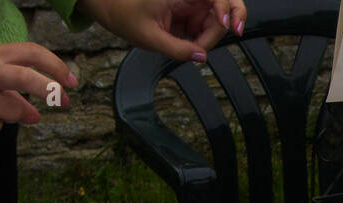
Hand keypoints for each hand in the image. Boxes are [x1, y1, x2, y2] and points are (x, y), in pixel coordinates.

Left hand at [77, 0, 247, 62]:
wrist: (110, 8)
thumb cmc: (124, 14)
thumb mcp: (149, 37)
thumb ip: (177, 49)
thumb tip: (201, 57)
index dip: (228, 8)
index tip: (228, 26)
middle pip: (224, 5)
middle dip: (228, 21)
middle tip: (231, 33)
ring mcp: (190, 5)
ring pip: (217, 19)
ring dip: (212, 35)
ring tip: (193, 47)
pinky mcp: (188, 14)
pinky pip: (206, 26)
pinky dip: (203, 39)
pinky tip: (192, 45)